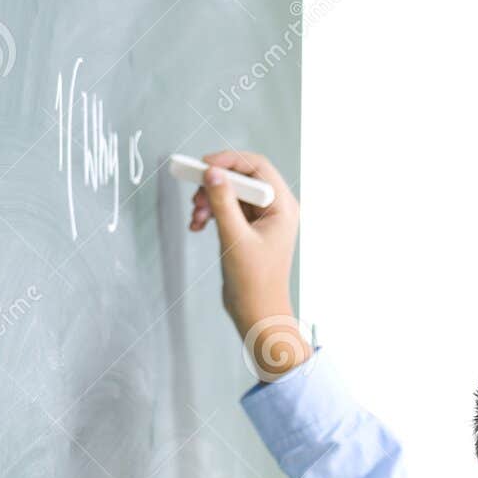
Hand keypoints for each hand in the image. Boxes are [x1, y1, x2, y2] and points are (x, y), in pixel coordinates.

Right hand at [189, 149, 311, 378]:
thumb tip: (212, 173)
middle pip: (241, 177)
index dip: (228, 161)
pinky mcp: (248, 230)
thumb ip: (223, 203)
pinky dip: (211, 213)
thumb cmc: (255, 285)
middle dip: (215, 185)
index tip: (203, 167)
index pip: (256, 167)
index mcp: (282, 207)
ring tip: (195, 218)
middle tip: (195, 197)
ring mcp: (261, 220)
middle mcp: (275, 209)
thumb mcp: (235, 239)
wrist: (257, 316)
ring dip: (209, 200)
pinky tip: (198, 225)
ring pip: (231, 193)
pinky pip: (227, 209)